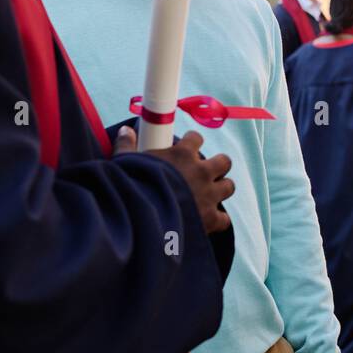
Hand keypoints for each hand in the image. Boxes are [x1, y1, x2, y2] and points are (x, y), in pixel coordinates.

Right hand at [116, 126, 234, 233]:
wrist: (140, 218)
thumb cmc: (131, 187)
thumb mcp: (124, 163)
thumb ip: (126, 146)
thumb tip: (124, 130)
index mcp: (182, 154)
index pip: (196, 138)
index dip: (192, 142)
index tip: (186, 147)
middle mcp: (201, 171)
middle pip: (223, 161)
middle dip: (217, 166)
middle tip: (204, 172)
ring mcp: (208, 195)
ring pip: (229, 186)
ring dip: (221, 189)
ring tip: (210, 194)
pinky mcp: (210, 218)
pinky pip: (224, 219)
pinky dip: (218, 220)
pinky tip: (208, 222)